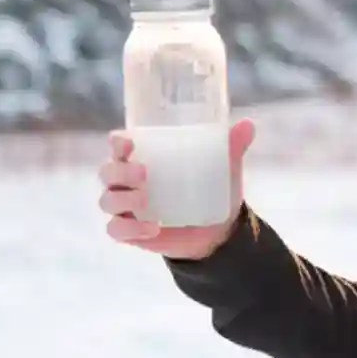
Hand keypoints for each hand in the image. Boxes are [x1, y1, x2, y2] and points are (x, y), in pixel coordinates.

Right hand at [99, 119, 256, 260]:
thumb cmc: (211, 191)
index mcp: (143, 159)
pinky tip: (152, 229)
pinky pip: (116, 230)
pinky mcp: (130, 232)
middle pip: (107, 172)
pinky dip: (130, 229)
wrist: (217, 231)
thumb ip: (233, 148)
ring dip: (123, 198)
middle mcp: (128, 181)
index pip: (118, 145)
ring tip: (146, 199)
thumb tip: (249, 125)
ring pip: (107, 200)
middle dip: (119, 170)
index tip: (129, 142)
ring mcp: (127, 207)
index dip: (117, 142)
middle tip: (145, 173)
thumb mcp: (223, 170)